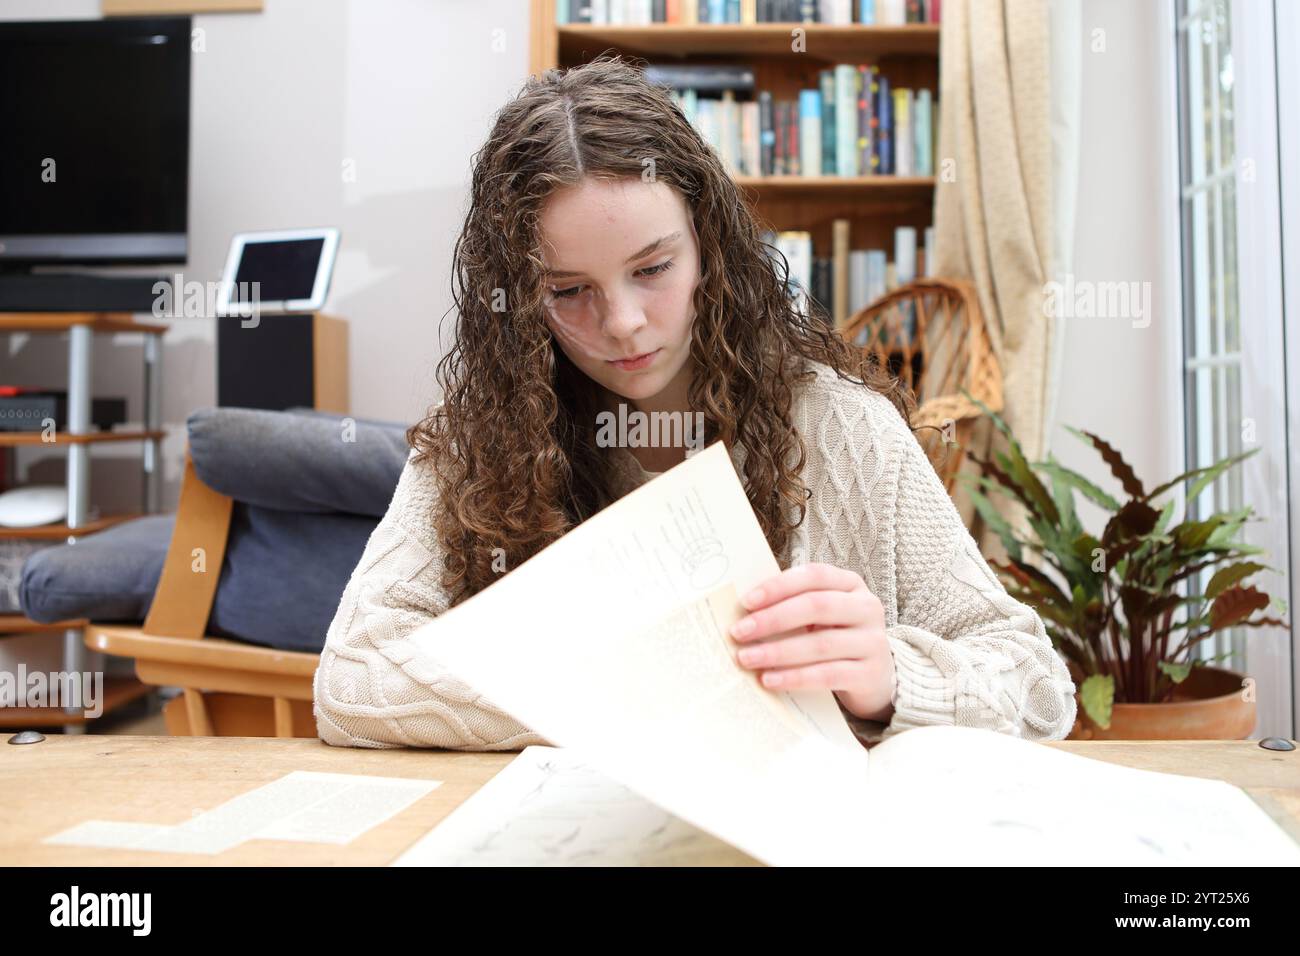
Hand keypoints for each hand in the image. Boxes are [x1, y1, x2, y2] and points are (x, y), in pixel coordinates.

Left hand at [729, 563, 894, 722]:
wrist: (875, 677)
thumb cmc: (836, 636)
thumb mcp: (821, 615)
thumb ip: (792, 605)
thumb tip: (744, 611)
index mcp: (851, 584)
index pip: (814, 576)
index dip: (779, 586)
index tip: (746, 601)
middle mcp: (867, 608)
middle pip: (817, 606)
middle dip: (773, 619)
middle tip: (739, 632)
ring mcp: (873, 641)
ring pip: (820, 644)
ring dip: (777, 652)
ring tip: (747, 658)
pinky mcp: (870, 674)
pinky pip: (827, 674)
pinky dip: (794, 677)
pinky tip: (770, 680)